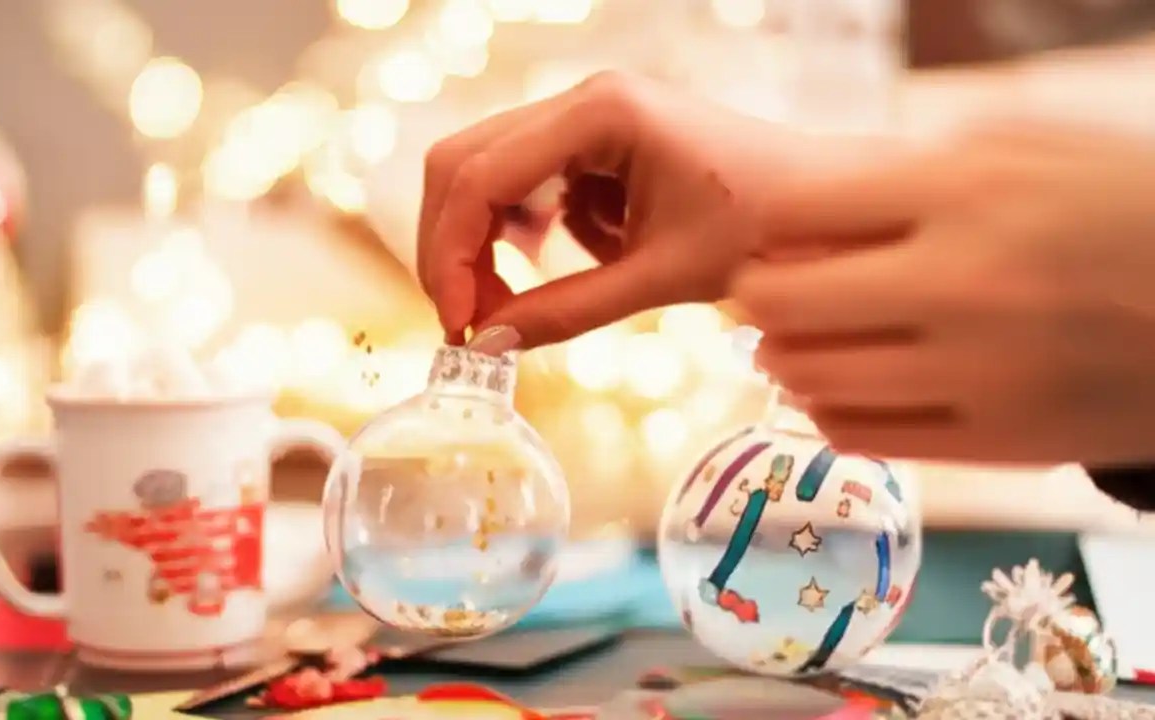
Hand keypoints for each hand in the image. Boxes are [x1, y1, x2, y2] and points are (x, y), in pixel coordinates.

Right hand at [417, 71, 801, 351]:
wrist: (826, 210)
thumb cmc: (763, 231)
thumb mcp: (659, 279)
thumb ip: (566, 311)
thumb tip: (487, 344)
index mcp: (601, 111)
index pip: (479, 176)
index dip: (452, 256)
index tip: (460, 326)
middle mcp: (582, 99)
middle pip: (462, 164)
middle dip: (454, 248)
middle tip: (470, 322)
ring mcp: (584, 117)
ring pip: (485, 175)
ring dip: (484, 244)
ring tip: (511, 304)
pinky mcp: (591, 144)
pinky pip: (525, 187)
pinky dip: (524, 236)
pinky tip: (567, 263)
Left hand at [738, 121, 1154, 464]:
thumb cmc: (1121, 209)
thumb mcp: (1028, 148)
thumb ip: (914, 173)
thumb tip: (804, 222)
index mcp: (967, 192)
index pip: (799, 211)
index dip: (770, 228)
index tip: (773, 239)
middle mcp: (961, 284)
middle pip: (783, 304)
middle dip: (756, 298)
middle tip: (762, 296)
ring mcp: (978, 372)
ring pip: (811, 379)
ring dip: (780, 359)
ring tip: (791, 346)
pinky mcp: (999, 443)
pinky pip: (861, 437)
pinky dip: (825, 413)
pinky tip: (834, 394)